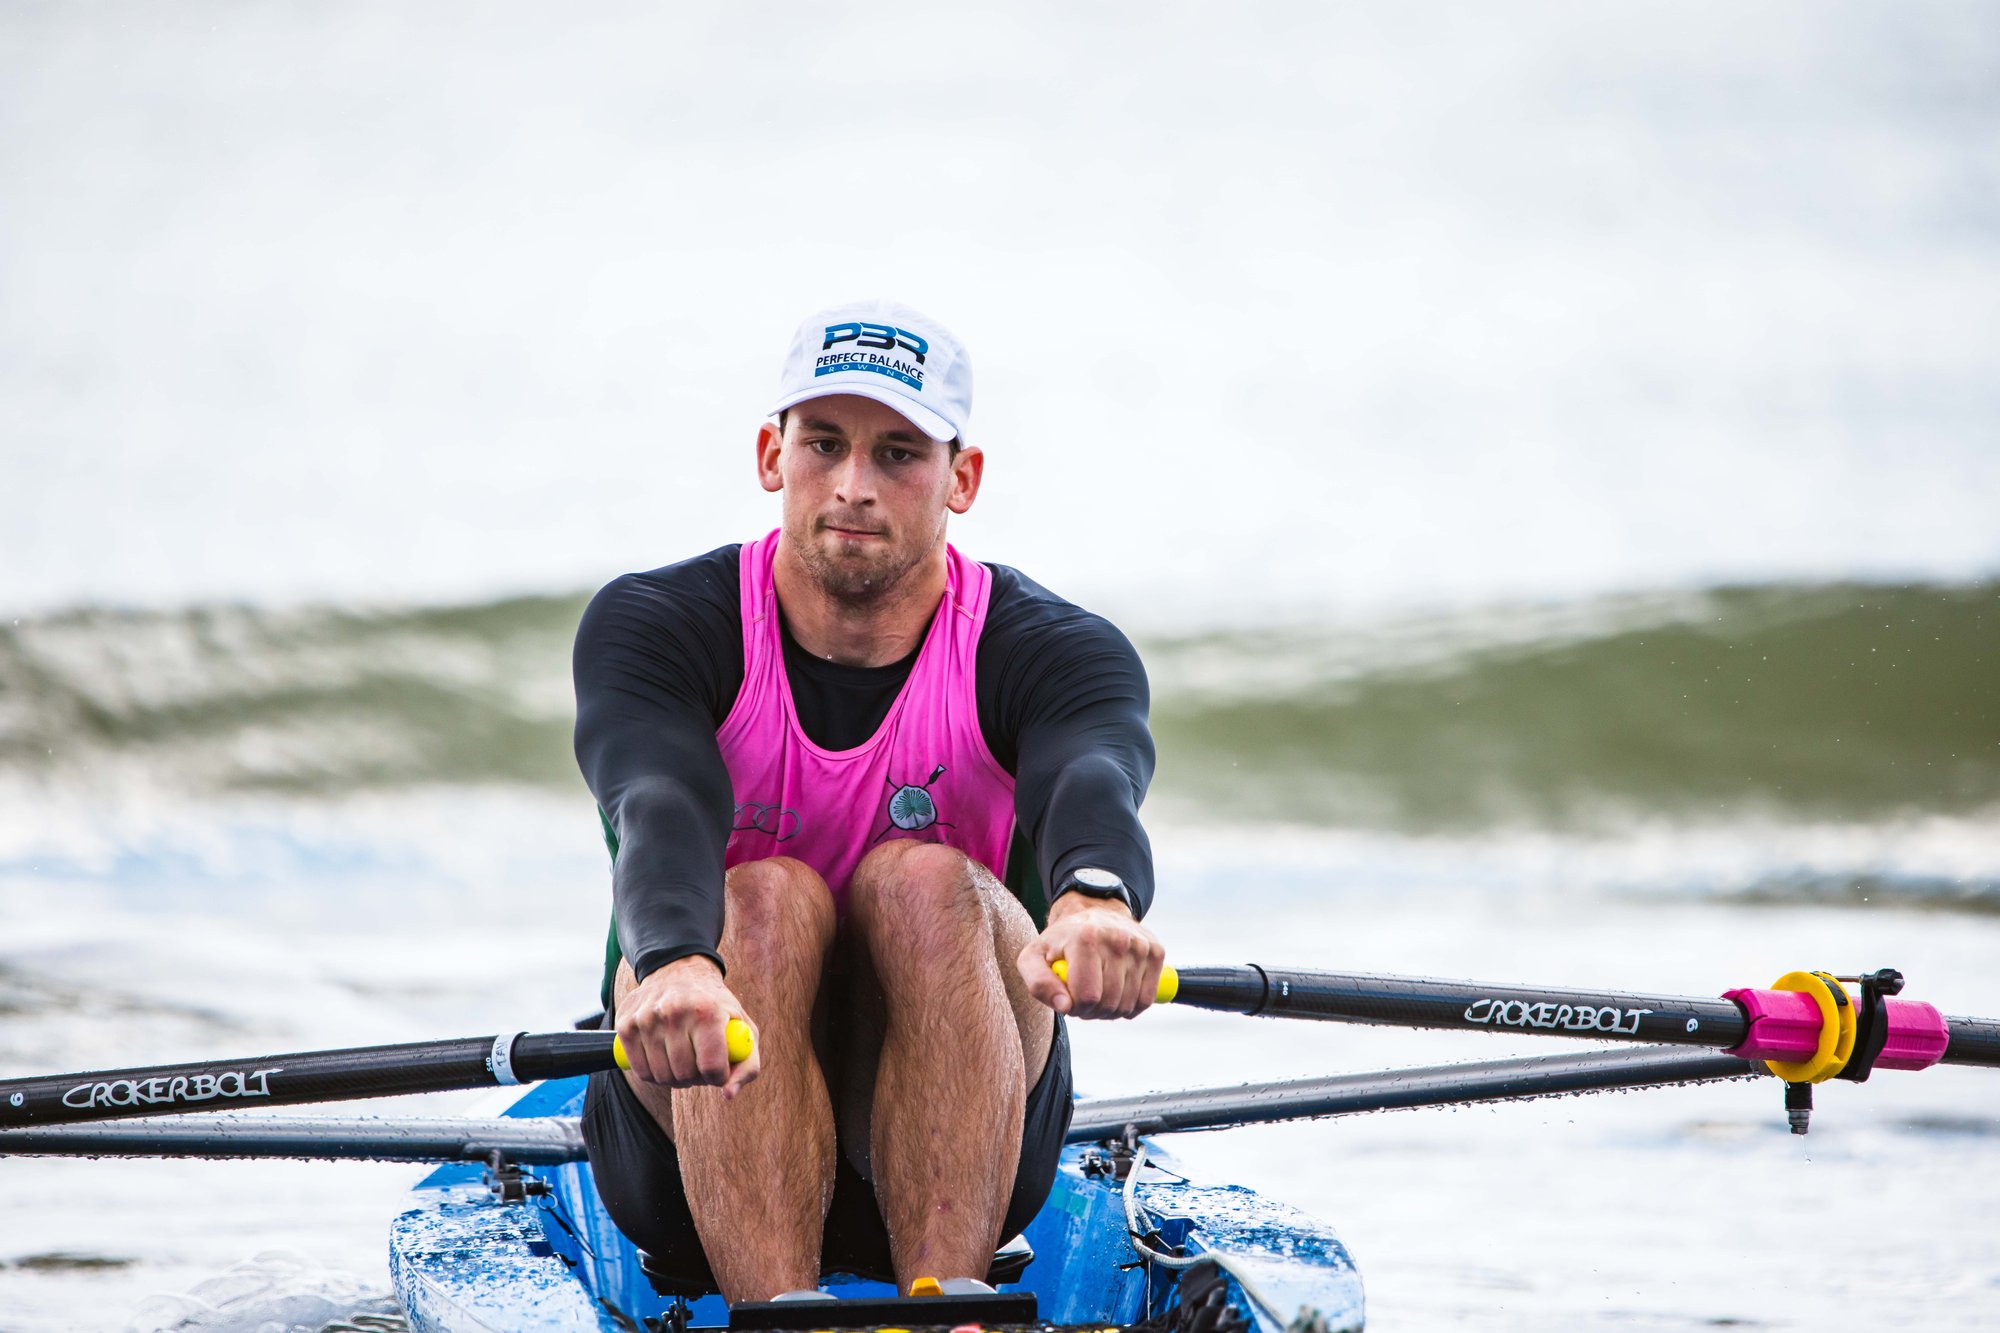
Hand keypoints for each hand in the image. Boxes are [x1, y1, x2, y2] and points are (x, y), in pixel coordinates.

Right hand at [616, 956, 760, 1097]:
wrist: (679, 970)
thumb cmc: (715, 1005)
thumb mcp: (743, 1026)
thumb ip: (747, 1065)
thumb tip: (728, 1094)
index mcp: (707, 1011)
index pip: (711, 1067)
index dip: (717, 1077)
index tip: (718, 1071)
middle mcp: (674, 1012)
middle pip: (684, 1075)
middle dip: (696, 1078)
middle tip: (700, 1065)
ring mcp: (646, 1018)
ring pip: (661, 1077)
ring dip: (675, 1078)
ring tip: (684, 1060)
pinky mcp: (626, 1025)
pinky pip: (640, 1071)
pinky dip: (655, 1074)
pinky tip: (665, 1058)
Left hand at [1018, 892, 1164, 1019]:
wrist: (1093, 913)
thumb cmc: (1061, 941)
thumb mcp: (1034, 957)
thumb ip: (1039, 984)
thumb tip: (1065, 1005)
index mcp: (1085, 937)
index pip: (1087, 997)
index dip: (1075, 1007)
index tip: (1068, 997)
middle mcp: (1117, 938)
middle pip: (1109, 1003)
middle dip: (1092, 1010)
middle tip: (1082, 997)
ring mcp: (1140, 945)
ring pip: (1128, 1004)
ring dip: (1111, 1009)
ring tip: (1098, 992)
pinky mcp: (1156, 952)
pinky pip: (1146, 999)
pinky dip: (1130, 1005)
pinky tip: (1117, 992)